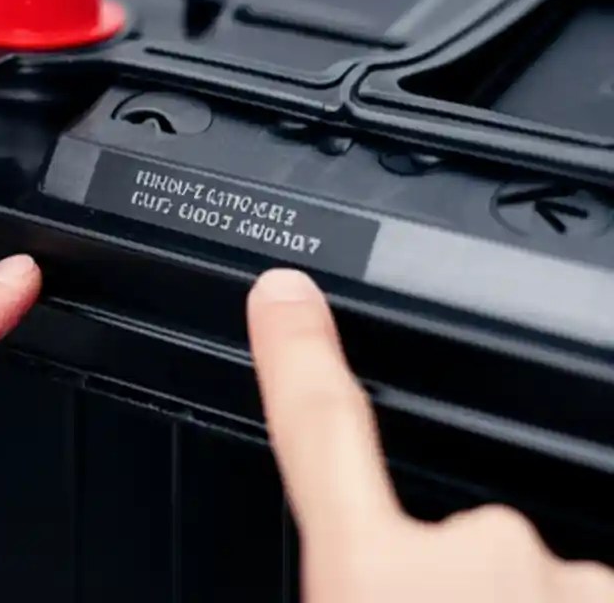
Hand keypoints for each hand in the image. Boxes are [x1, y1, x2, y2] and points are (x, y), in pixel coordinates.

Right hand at [247, 269, 613, 601]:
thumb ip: (345, 574)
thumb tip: (347, 561)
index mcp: (372, 570)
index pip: (319, 428)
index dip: (298, 354)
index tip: (283, 291)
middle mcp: (473, 551)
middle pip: (455, 528)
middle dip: (447, 576)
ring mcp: (565, 578)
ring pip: (525, 573)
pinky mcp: (612, 593)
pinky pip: (579, 593)